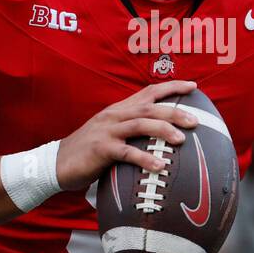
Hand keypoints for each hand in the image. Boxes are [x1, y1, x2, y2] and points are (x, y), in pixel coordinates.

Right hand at [56, 79, 198, 190]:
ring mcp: (107, 131)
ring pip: (140, 124)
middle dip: (175, 111)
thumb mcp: (111, 133)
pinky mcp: (100, 149)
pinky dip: (144, 158)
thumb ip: (131, 131)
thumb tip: (160, 135)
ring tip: (182, 140)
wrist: (56, 163)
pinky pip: (126, 153)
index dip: (172, 87)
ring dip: (163, 130)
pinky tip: (160, 166)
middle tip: (196, 121)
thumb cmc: (89, 151)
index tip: (194, 86)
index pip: (149, 91)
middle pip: (149, 107)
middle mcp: (114, 115)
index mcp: (119, 109)